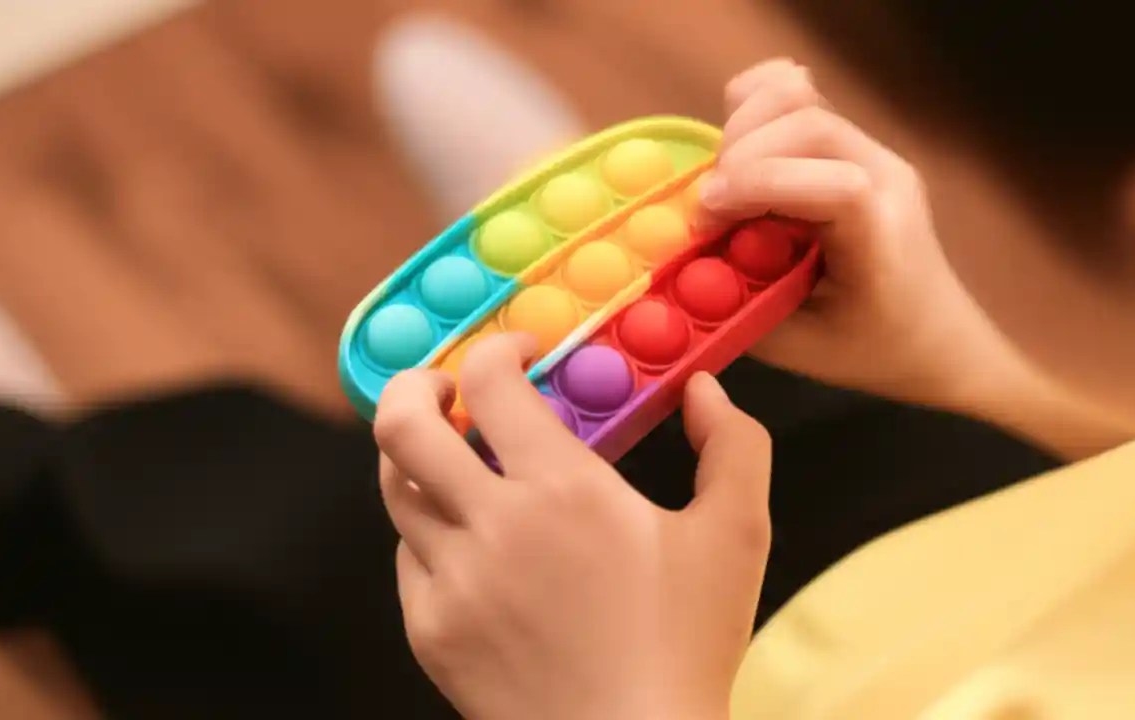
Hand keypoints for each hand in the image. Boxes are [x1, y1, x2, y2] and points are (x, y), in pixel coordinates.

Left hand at [374, 333, 771, 719]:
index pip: (490, 381)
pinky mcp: (430, 631)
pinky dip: (431, 533)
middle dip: (415, 385)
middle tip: (448, 389)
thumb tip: (701, 390)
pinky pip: (408, 558)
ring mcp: (451, 582)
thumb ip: (733, 445)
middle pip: (400, 424)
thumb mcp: (739, 535)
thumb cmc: (687, 645)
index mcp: (564, 489)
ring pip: (395, 489)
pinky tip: (474, 545)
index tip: (522, 353)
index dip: (497, 347)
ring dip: (418, 458)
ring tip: (456, 460)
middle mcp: (492, 526)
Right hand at [699, 59, 1131, 457]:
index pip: (835, 182)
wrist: (939, 339)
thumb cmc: (873, 352)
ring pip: (799, 97)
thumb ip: (739, 306)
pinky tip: (738, 151)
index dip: (760, 185)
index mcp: (880, 237)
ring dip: (742, 129)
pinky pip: (801, 97)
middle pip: (807, 123)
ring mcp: (874, 151)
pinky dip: (756, 108)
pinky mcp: (855, 143)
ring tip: (723, 182)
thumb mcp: (800, 350)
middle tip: (709, 208)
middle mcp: (885, 176)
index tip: (708, 216)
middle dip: (739, 157)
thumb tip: (680, 266)